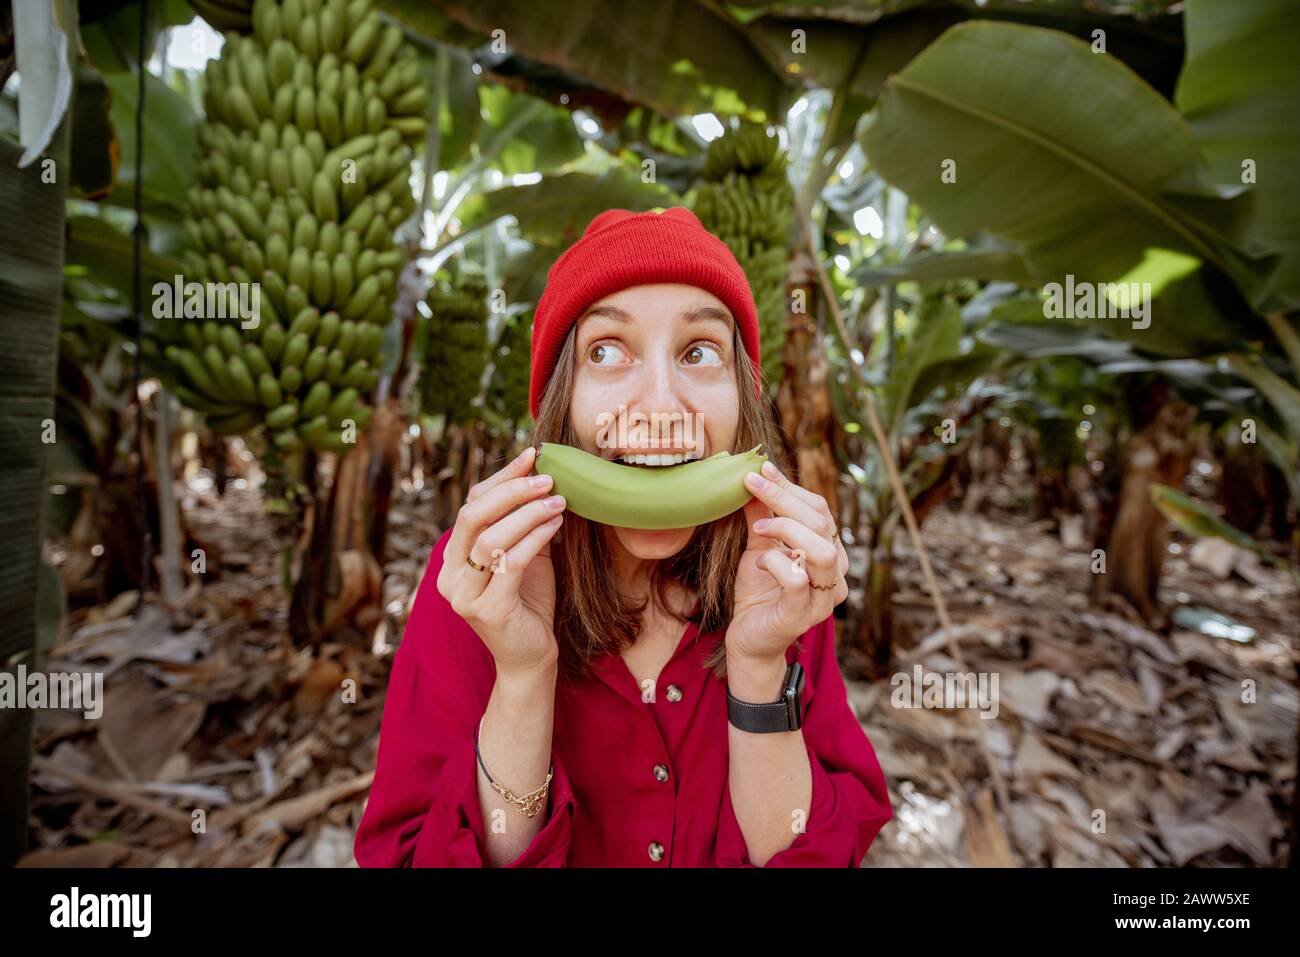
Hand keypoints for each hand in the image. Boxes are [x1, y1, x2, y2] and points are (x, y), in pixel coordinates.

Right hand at [437, 446, 565, 679]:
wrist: (532, 658)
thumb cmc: (529, 603)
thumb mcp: (524, 556)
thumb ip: (523, 524)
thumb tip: (543, 476)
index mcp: (453, 559)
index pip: (471, 505)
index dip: (500, 478)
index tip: (532, 456)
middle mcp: (450, 576)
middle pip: (472, 516)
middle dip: (511, 491)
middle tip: (547, 477)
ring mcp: (464, 596)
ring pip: (490, 539)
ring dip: (527, 514)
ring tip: (559, 500)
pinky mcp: (487, 612)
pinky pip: (510, 564)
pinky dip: (535, 539)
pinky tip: (556, 526)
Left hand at [726, 462, 849, 662]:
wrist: (748, 639)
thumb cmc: (758, 592)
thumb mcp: (757, 547)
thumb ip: (760, 517)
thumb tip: (753, 478)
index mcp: (829, 551)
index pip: (820, 509)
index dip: (790, 487)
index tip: (761, 469)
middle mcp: (836, 572)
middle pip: (821, 523)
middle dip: (783, 499)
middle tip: (751, 485)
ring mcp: (823, 596)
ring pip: (821, 550)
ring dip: (785, 530)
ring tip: (757, 530)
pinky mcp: (804, 614)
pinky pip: (798, 580)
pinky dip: (776, 564)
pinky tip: (758, 563)